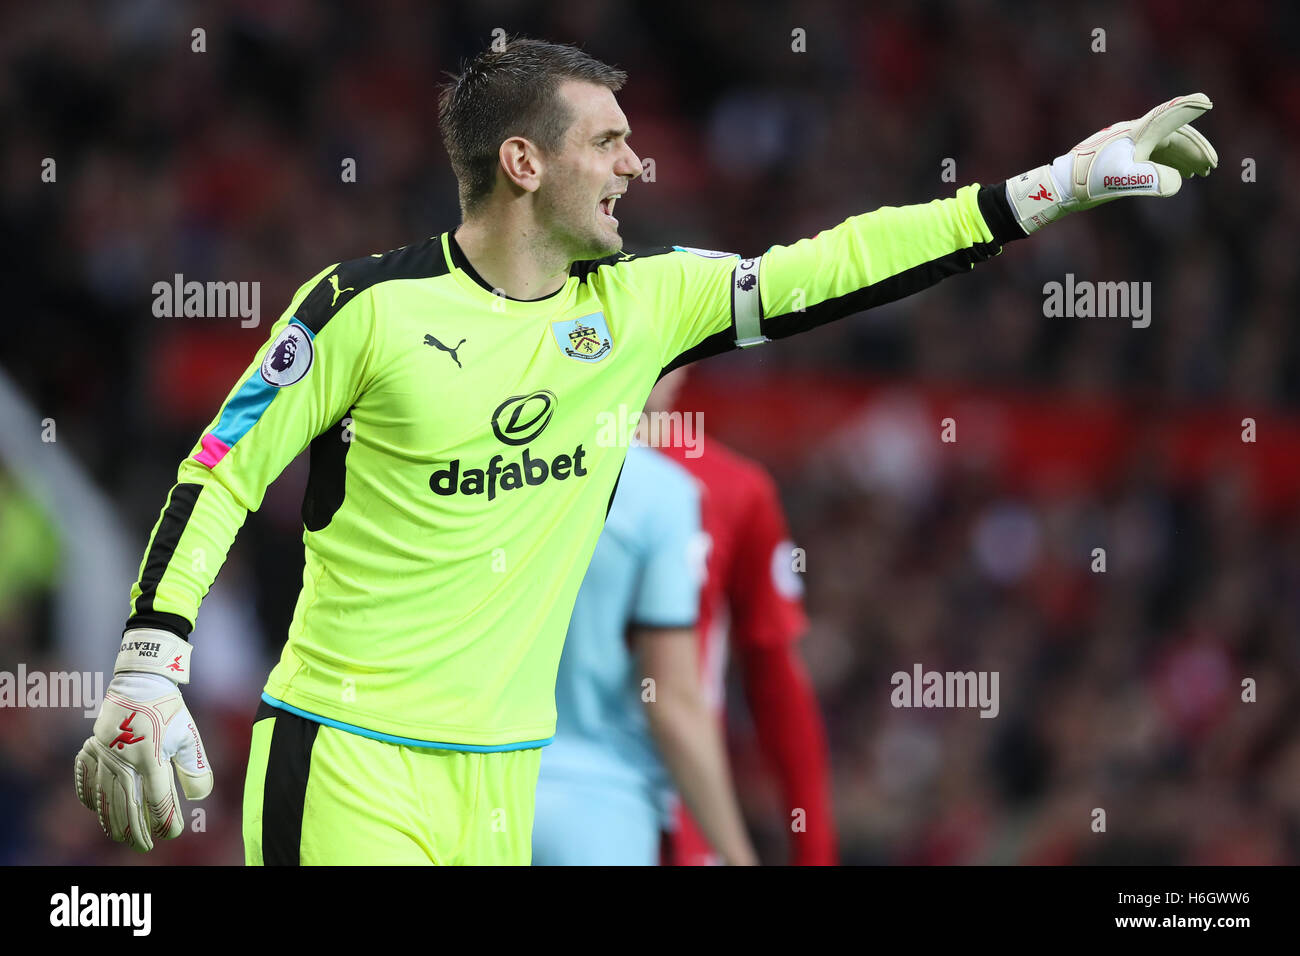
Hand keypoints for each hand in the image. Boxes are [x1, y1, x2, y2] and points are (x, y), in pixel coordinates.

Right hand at [74, 630, 212, 851]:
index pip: (158, 800)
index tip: (171, 833)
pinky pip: (85, 777)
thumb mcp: (189, 736)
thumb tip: (200, 797)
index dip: (165, 820)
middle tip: (144, 846)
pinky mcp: (92, 747)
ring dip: (111, 820)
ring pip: (105, 797)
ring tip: (120, 836)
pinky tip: (94, 808)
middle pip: (128, 806)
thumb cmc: (170, 710)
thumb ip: (195, 767)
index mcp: (152, 758)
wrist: (141, 682)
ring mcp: (105, 755)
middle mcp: (125, 760)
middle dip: (137, 831)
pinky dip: (89, 795)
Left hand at [1008, 93, 1217, 232]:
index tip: (1205, 101)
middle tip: (1212, 166)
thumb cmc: (1088, 181)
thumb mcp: (1121, 180)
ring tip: (1202, 172)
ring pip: (1166, 146)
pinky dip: (1170, 163)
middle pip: (1174, 134)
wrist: (1060, 187)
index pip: (1168, 115)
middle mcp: (1135, 134)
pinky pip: (1154, 155)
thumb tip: (1178, 183)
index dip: (1188, 108)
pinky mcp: (1122, 157)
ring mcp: (1129, 145)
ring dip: (1185, 157)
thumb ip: (1150, 180)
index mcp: (1137, 133)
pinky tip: (1178, 175)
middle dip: (1195, 149)